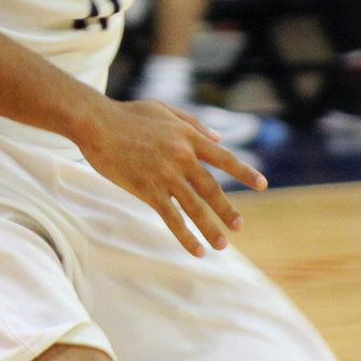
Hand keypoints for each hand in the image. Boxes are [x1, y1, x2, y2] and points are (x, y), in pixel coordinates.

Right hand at [76, 98, 265, 257]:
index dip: (244, 173)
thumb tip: (219, 139)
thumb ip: (194, 123)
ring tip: (222, 246)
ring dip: (210, 229)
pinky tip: (196, 250)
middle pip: (212, 189)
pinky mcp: (148, 190)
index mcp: (188, 137)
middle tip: (239, 227)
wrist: (97, 123)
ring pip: (195, 208)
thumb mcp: (164, 110)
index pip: (224, 158)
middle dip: (227, 211)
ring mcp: (166, 175)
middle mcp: (182, 157)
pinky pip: (172, 219)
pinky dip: (186, 237)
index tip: (263, 185)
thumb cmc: (128, 114)